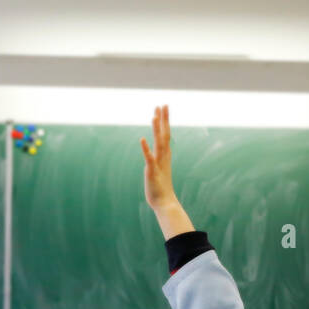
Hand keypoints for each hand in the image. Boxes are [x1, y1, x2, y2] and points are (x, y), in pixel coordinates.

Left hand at [139, 105, 194, 240]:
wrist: (164, 203)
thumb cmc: (161, 188)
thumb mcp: (159, 171)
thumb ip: (158, 162)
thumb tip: (158, 156)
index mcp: (164, 156)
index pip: (165, 134)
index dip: (164, 121)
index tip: (163, 108)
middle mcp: (163, 157)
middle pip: (164, 135)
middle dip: (163, 120)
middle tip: (163, 104)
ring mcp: (158, 164)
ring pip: (158, 144)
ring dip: (156, 130)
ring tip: (154, 116)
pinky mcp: (152, 172)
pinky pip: (149, 158)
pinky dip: (146, 149)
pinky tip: (142, 139)